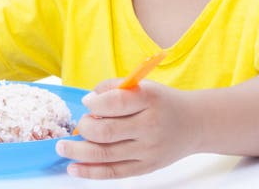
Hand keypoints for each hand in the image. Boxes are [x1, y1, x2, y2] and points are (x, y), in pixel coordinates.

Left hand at [56, 79, 199, 178]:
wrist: (195, 124)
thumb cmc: (162, 102)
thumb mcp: (143, 86)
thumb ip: (114, 88)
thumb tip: (88, 100)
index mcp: (149, 100)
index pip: (116, 102)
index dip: (95, 103)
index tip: (86, 102)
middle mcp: (150, 126)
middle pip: (107, 131)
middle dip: (84, 128)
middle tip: (78, 124)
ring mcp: (148, 150)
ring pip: (106, 154)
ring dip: (78, 151)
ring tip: (63, 147)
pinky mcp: (146, 167)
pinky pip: (114, 172)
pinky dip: (90, 172)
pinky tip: (74, 168)